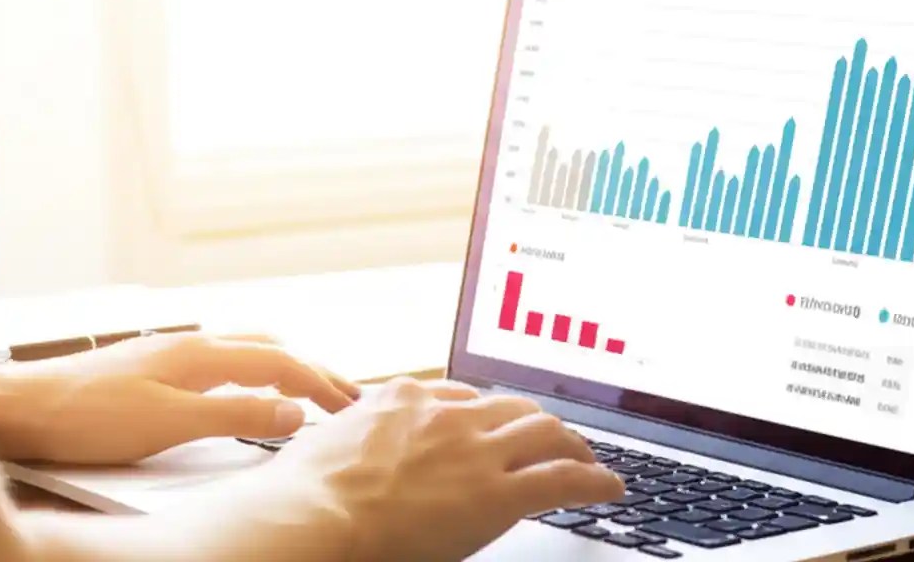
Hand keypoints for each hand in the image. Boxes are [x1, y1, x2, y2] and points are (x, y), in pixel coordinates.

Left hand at [0, 332, 359, 463]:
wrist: (22, 407)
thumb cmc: (87, 417)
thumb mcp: (171, 424)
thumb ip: (236, 415)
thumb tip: (294, 411)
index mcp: (204, 354)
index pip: (282, 364)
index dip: (322, 384)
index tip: (352, 405)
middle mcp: (193, 344)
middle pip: (271, 349)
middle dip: (312, 370)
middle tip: (344, 395)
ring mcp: (172, 351)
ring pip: (247, 349)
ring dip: (285, 367)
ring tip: (306, 387)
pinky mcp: (154, 365)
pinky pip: (224, 359)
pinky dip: (255, 370)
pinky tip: (244, 386)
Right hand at [205, 377, 623, 561]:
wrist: (314, 517)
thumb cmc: (304, 494)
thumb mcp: (324, 446)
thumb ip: (350, 439)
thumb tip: (341, 451)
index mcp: (404, 397)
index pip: (461, 395)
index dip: (486, 413)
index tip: (493, 423)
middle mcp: (447, 414)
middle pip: (511, 407)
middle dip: (536, 422)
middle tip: (550, 438)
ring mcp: (475, 450)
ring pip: (546, 433)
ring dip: (573, 445)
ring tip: (586, 459)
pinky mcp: (498, 492)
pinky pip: (563, 478)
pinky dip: (594, 480)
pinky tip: (609, 488)